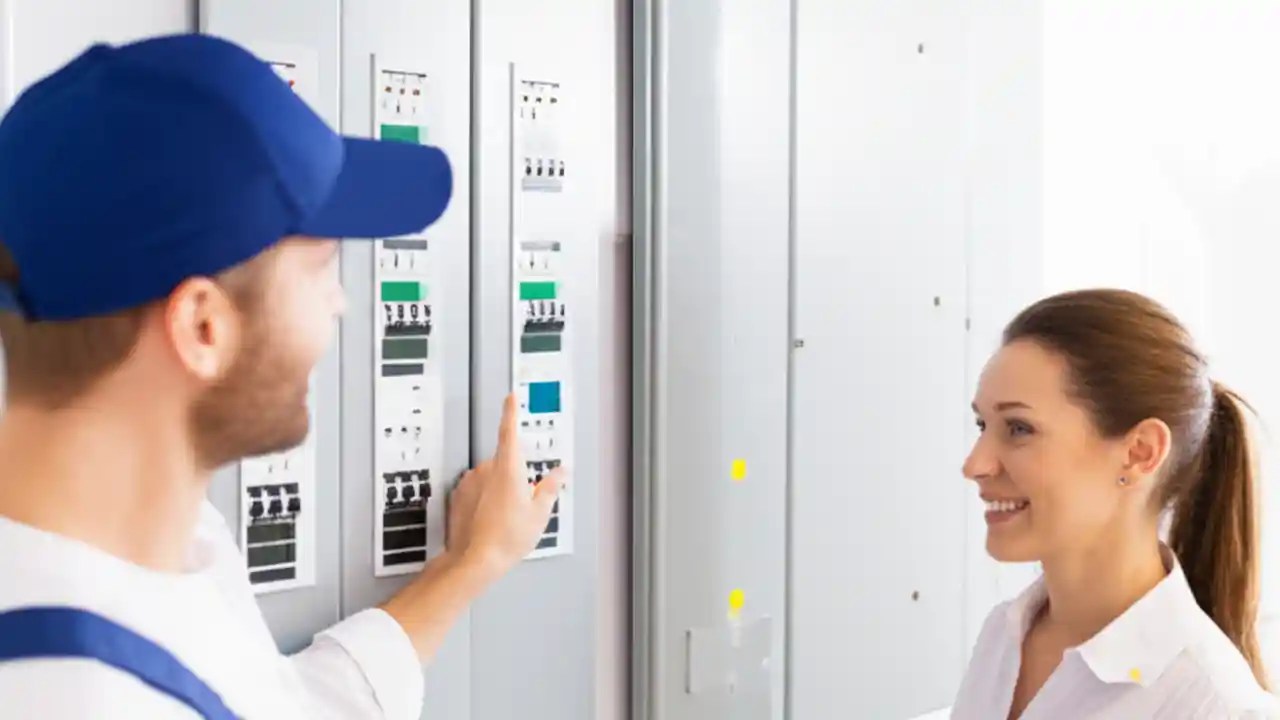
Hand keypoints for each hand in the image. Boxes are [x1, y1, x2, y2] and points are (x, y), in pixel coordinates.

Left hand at [446, 393, 563, 577]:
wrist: (475, 560)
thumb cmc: (506, 538)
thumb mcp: (538, 513)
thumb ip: (550, 487)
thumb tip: (560, 473)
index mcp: (508, 469)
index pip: (510, 431)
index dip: (511, 412)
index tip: (511, 397)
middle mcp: (486, 470)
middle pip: (504, 462)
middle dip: (513, 477)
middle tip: (521, 504)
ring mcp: (469, 483)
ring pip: (489, 478)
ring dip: (497, 490)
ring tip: (505, 518)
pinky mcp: (458, 496)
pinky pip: (475, 490)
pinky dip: (483, 500)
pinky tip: (490, 520)